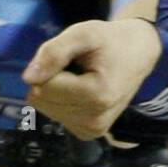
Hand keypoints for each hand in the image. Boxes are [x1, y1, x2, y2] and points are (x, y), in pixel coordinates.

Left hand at [23, 18, 161, 139]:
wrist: (139, 54)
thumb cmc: (111, 41)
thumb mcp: (84, 33)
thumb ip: (54, 52)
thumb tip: (28, 78)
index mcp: (97, 96)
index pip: (43, 86)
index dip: (52, 65)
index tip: (74, 57)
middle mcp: (94, 121)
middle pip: (41, 99)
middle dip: (53, 78)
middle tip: (77, 66)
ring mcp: (92, 130)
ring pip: (45, 108)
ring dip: (57, 89)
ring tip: (81, 77)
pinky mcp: (88, 133)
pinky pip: (55, 114)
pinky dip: (63, 99)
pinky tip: (82, 90)